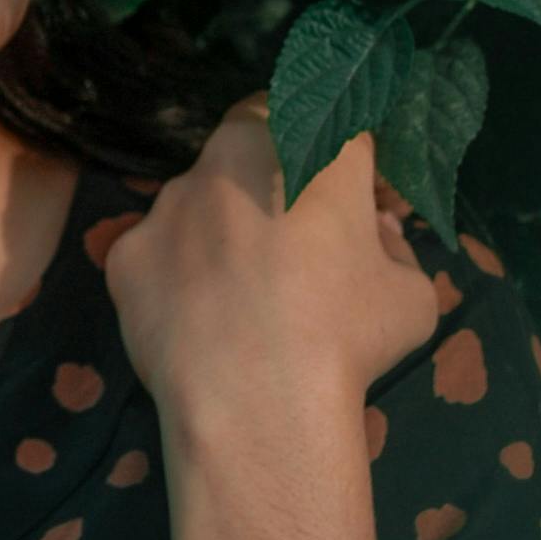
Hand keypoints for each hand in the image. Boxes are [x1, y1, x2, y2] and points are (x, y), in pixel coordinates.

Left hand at [104, 100, 441, 449]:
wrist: (256, 403)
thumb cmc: (346, 340)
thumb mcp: (412, 295)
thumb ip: (395, 248)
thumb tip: (374, 236)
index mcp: (312, 149)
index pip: (345, 136)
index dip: (362, 175)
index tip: (370, 216)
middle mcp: (234, 154)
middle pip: (263, 147)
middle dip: (282, 182)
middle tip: (301, 243)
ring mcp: (171, 200)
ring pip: (204, 198)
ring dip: (227, 227)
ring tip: (245, 295)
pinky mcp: (128, 249)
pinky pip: (161, 252)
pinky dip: (180, 275)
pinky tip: (202, 322)